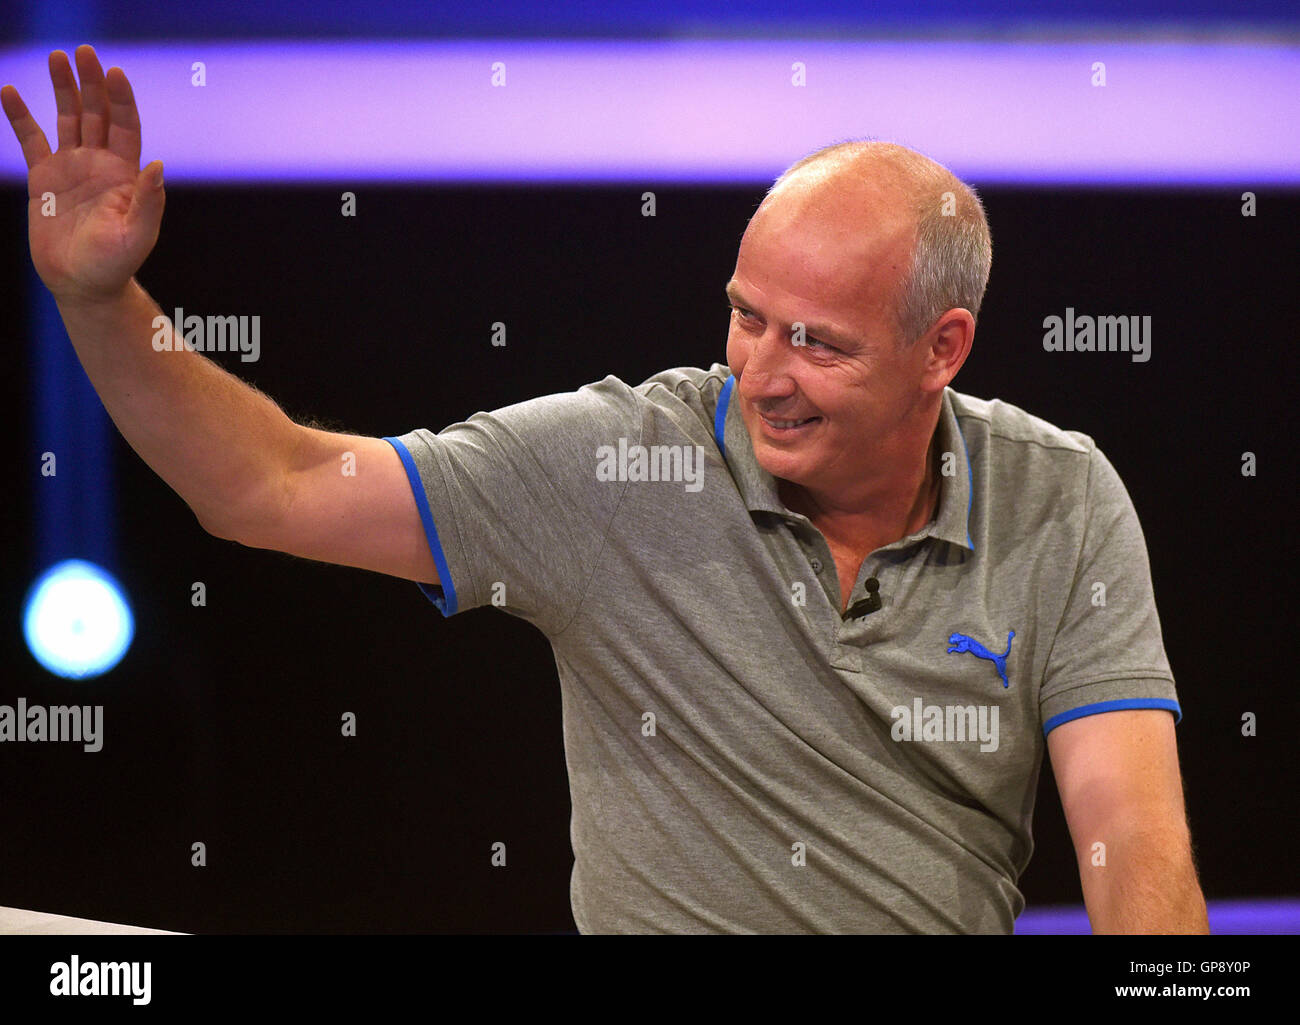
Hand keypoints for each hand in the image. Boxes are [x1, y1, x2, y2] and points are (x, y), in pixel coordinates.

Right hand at [2, 44, 163, 303]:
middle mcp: (100, 164)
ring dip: (63, 88)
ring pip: (68, 118)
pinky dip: (20, 116)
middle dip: (92, 82)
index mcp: (125, 174)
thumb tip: (158, 167)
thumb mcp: (137, 236)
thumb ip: (148, 202)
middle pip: (97, 113)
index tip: (114, 73)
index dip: (121, 99)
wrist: (82, 284)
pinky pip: (31, 140)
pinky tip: (10, 92)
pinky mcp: (44, 178)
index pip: (126, 126)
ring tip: (57, 57)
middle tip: (83, 51)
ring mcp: (71, 167)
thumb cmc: (115, 264)